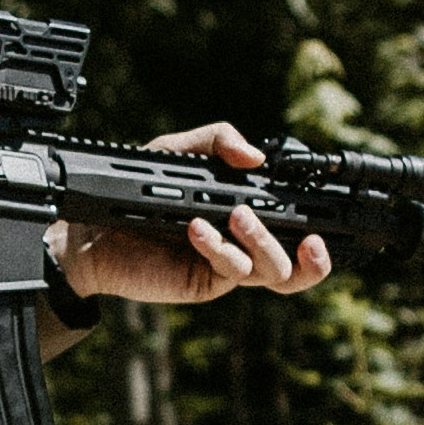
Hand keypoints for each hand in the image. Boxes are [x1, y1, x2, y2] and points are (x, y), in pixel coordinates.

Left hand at [54, 119, 330, 309]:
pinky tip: (196, 228)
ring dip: (264, 242)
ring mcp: (226, 267)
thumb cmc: (139, 192)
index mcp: (249, 215)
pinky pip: (228, 271)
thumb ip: (217, 141)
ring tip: (238, 215)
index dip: (320, 225)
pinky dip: (218, 248)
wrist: (94, 229)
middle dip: (313, 256)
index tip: (329, 210)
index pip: (297, 226)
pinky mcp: (203, 282)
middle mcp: (245, 246)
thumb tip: (255, 156)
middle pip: (300, 267)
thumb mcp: (178, 153)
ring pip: (272, 273)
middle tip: (308, 233)